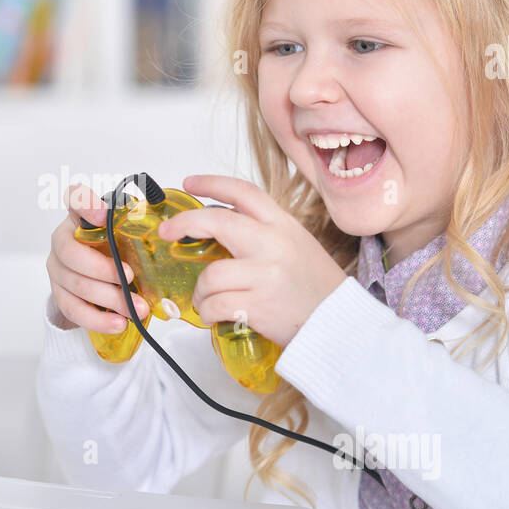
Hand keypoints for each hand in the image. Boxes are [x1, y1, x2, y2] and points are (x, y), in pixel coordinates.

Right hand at [46, 182, 150, 333]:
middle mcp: (62, 240)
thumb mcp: (124, 234)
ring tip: (137, 308)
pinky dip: (98, 319)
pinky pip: (74, 310)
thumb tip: (177, 231)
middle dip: (103, 268)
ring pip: (77, 284)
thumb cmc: (113, 249)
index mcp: (79, 217)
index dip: (85, 205)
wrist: (93, 278)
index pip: (74, 198)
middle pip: (71, 252)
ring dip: (110, 298)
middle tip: (131, 277)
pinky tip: (119, 323)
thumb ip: (139, 228)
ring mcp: (58, 269)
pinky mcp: (59, 295)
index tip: (104, 216)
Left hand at [155, 174, 347, 348]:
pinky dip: (207, 312)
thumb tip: (220, 228)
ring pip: (210, 275)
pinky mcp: (258, 305)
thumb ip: (263, 234)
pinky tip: (215, 315)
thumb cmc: (316, 289)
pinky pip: (215, 305)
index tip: (190, 183)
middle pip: (217, 221)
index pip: (244, 193)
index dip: (213, 183)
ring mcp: (265, 275)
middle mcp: (273, 244)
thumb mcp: (297, 246)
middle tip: (168, 233)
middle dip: (185, 224)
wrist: (339, 325)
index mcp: (283, 226)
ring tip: (206, 300)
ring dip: (200, 291)